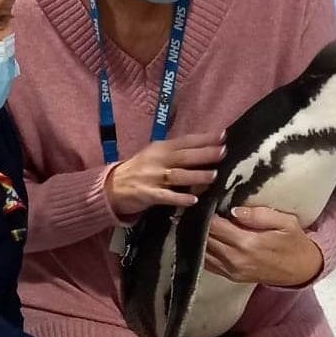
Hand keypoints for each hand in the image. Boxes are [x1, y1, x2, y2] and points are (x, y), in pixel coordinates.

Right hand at [106, 132, 224, 215]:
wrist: (112, 186)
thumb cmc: (139, 169)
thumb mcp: (155, 154)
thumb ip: (175, 152)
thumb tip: (203, 147)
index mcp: (161, 148)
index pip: (185, 141)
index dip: (204, 138)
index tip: (223, 135)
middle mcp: (157, 160)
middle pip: (184, 156)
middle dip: (204, 154)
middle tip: (223, 152)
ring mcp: (152, 178)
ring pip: (177, 175)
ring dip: (196, 175)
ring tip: (213, 176)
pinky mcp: (148, 194)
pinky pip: (166, 196)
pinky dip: (180, 198)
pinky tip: (193, 200)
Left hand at [205, 206, 323, 285]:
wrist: (301, 270)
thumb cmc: (294, 243)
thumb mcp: (286, 223)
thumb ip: (260, 215)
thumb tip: (234, 210)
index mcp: (247, 243)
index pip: (215, 225)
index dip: (205, 212)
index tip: (203, 199)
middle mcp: (235, 259)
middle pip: (205, 238)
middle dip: (199, 222)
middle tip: (197, 207)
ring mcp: (231, 270)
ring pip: (202, 251)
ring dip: (198, 236)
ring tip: (198, 220)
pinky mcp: (230, 276)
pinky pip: (207, 262)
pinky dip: (202, 250)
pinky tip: (203, 237)